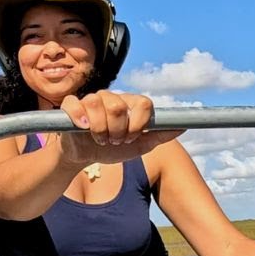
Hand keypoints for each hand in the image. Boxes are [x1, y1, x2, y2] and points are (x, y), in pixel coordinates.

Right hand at [57, 91, 183, 166]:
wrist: (86, 157)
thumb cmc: (112, 148)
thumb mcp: (139, 146)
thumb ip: (159, 135)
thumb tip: (184, 126)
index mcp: (129, 104)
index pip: (143, 103)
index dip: (139, 123)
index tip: (132, 137)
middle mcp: (110, 98)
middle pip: (118, 106)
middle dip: (117, 130)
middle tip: (113, 141)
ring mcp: (89, 100)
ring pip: (96, 103)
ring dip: (99, 128)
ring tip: (99, 139)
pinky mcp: (71, 106)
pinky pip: (73, 103)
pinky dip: (78, 116)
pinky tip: (82, 128)